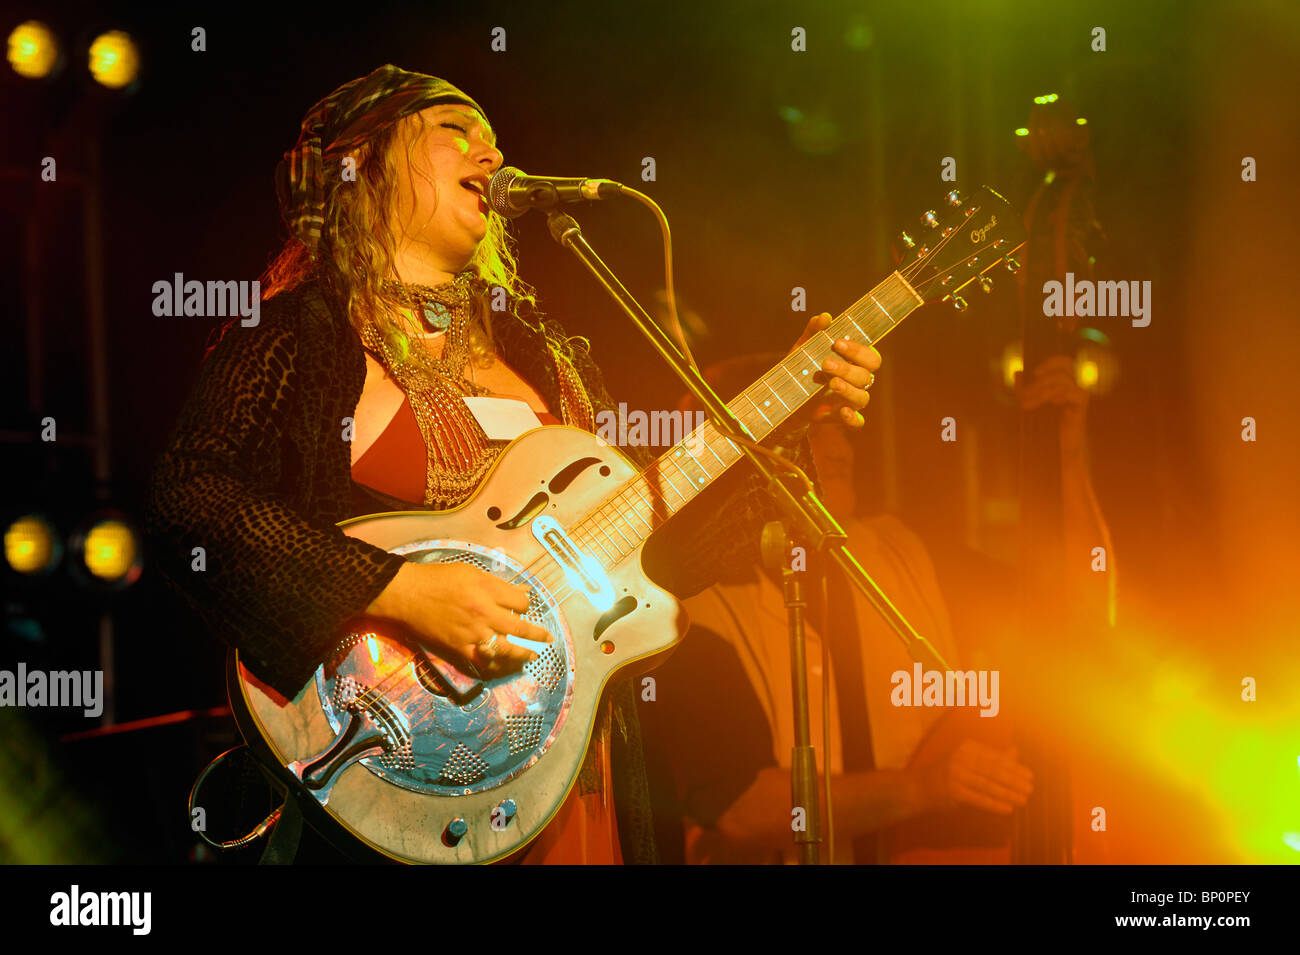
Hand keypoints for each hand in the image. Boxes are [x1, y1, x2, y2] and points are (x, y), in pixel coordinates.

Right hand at [365, 562, 552, 675]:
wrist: (406, 594)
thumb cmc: (436, 578)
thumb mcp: (470, 571)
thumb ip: (497, 583)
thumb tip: (521, 591)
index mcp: (488, 591)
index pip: (521, 602)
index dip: (526, 604)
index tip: (524, 607)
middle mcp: (485, 614)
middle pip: (520, 628)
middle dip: (537, 635)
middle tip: (547, 639)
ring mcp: (473, 634)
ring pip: (506, 649)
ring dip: (523, 654)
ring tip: (532, 657)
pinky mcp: (459, 648)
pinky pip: (483, 662)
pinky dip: (496, 665)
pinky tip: (504, 666)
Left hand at [780, 312, 881, 435]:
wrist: (785, 394)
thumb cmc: (802, 366)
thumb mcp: (804, 347)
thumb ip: (814, 330)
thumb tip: (825, 317)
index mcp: (855, 363)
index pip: (871, 356)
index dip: (858, 350)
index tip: (836, 343)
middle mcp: (857, 381)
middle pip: (866, 375)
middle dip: (848, 368)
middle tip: (825, 363)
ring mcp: (850, 400)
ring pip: (862, 397)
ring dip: (848, 389)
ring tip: (831, 382)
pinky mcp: (840, 417)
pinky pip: (857, 422)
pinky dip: (852, 418)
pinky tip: (843, 412)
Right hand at [916, 738, 1033, 814]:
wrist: (920, 787)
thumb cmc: (950, 772)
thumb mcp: (969, 760)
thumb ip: (991, 757)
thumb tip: (1014, 752)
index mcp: (967, 747)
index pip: (996, 758)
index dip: (1015, 767)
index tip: (1030, 776)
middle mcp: (960, 757)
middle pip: (994, 771)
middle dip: (1014, 781)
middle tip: (1030, 789)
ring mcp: (955, 774)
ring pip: (988, 786)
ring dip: (1008, 794)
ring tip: (1023, 800)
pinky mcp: (952, 791)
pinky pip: (979, 799)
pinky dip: (995, 805)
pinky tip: (1008, 809)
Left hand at [1014, 355, 1087, 453]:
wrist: (1069, 441)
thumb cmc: (1053, 421)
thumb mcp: (1034, 402)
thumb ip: (1023, 389)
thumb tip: (1017, 372)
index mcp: (1069, 379)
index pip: (1064, 361)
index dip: (1050, 362)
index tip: (1034, 373)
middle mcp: (1078, 382)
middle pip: (1065, 367)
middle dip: (1044, 376)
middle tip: (1027, 389)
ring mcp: (1082, 391)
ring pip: (1061, 382)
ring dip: (1040, 392)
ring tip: (1025, 405)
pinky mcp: (1082, 402)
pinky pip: (1068, 393)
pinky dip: (1054, 397)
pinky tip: (1050, 405)